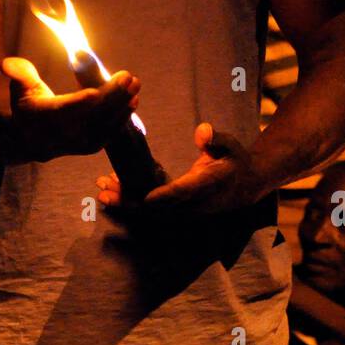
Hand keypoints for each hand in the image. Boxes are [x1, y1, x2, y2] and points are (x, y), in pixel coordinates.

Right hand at [2, 56, 139, 160]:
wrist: (24, 138)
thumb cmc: (24, 103)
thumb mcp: (18, 86)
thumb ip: (18, 74)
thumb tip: (7, 64)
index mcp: (38, 119)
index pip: (61, 112)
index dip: (78, 104)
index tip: (96, 92)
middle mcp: (56, 136)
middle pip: (88, 119)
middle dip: (111, 98)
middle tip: (129, 78)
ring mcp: (73, 145)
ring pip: (101, 128)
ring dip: (121, 108)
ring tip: (135, 86)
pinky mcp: (86, 148)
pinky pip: (106, 136)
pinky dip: (121, 120)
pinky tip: (132, 102)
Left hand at [97, 122, 258, 218]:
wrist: (243, 187)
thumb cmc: (235, 162)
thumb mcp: (232, 146)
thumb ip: (217, 139)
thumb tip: (202, 132)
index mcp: (207, 186)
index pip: (184, 193)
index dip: (165, 197)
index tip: (146, 198)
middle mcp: (192, 204)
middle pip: (158, 209)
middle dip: (130, 202)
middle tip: (104, 191)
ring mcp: (183, 211)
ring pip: (150, 212)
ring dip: (125, 202)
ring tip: (101, 188)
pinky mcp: (174, 211)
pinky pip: (150, 209)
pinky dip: (130, 200)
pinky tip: (111, 187)